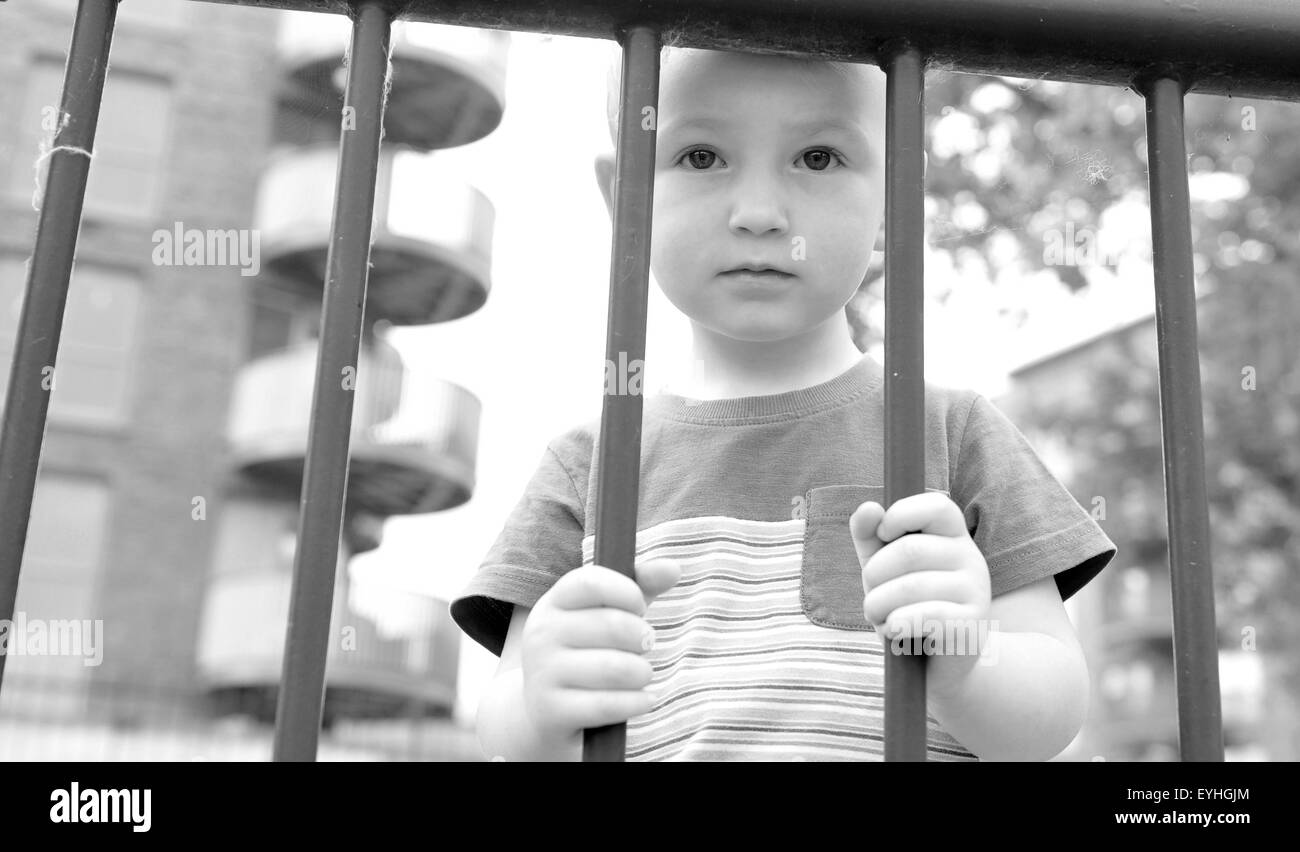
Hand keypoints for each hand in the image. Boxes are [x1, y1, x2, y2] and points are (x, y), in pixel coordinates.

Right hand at [521, 559, 680, 740]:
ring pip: (616, 668)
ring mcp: (543, 674)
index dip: (627, 592)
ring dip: (642, 673)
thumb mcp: (609, 615)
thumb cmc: (588, 654)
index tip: (639, 607)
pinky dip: (638, 702)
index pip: (591, 582)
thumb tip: (674, 567)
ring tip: (642, 675)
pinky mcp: (552, 712)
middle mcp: (541, 634)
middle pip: (613, 625)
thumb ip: (640, 587)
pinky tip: (644, 700)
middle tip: (645, 646)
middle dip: (643, 638)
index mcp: (554, 603)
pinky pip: (610, 705)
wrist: (546, 714)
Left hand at [850, 492, 991, 695]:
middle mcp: (971, 558)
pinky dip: (896, 625)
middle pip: (910, 551)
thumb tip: (869, 507)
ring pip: (911, 587)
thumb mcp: (883, 566)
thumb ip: (870, 535)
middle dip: (874, 575)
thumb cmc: (907, 606)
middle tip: (872, 598)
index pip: (937, 504)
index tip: (882, 535)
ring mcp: (976, 592)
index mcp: (953, 536)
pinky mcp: (971, 625)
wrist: (938, 665)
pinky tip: (893, 631)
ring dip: (878, 606)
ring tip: (880, 619)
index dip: (901, 514)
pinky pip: (925, 616)